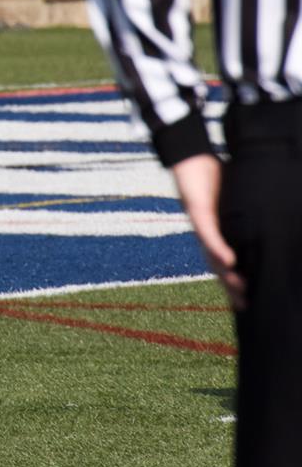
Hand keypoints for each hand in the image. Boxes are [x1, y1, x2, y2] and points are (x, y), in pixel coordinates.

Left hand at [171, 153, 244, 309]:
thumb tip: (277, 221)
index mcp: (218, 236)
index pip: (227, 266)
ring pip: (212, 255)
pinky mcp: (197, 212)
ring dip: (226, 274)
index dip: (236, 284)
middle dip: (231, 288)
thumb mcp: (237, 202)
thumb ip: (251, 215)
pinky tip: (229, 260)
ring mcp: (202, 225)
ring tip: (242, 290)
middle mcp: (207, 235)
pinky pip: (208, 233)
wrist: (189, 160)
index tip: (249, 304)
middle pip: (219, 268)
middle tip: (246, 306)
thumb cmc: (215, 180)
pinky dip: (218, 247)